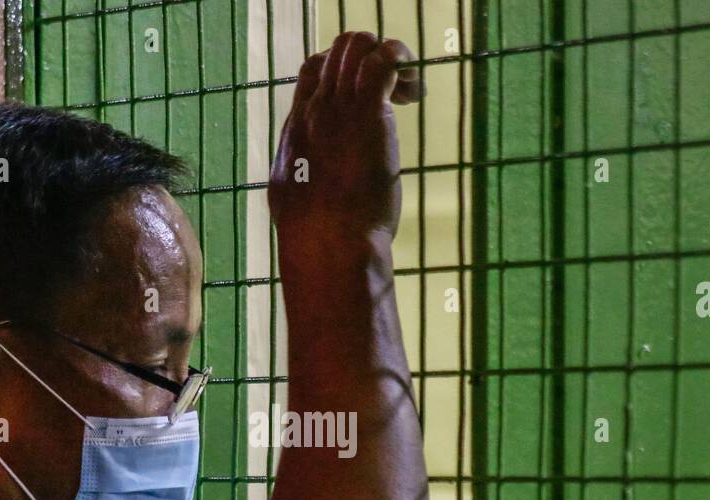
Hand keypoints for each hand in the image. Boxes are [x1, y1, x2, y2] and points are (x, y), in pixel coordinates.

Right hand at [268, 32, 425, 243]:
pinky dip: (405, 66)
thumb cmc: (315, 238)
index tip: (363, 104)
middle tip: (391, 97)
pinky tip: (414, 96)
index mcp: (297, 127)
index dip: (342, 74)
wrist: (327, 244)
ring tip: (405, 94)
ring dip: (390, 60)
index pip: (313, 71)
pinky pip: (386, 60)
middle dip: (369, 61)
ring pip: (359, 45)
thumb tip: (305, 190)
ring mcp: (339, 108)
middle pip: (338, 50)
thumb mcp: (294, 202)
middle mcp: (315, 109)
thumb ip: (302, 181)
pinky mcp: (368, 113)